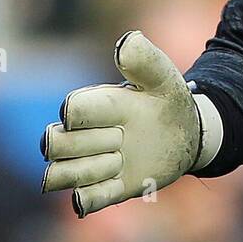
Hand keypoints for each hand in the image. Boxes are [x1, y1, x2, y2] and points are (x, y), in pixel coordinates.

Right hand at [41, 31, 204, 216]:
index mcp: (94, 104)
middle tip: (122, 139)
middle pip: (56, 144)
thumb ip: (145, 60)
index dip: (81, 114)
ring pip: (63, 174)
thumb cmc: (168, 100)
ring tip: (121, 160)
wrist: (186, 134)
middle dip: (91, 143)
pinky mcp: (107, 189)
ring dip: (95, 169)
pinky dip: (89, 197)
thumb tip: (127, 41)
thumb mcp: (163, 79)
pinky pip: (85, 200)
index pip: (68, 110)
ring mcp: (93, 163)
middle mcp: (84, 134)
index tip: (115, 114)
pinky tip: (111, 184)